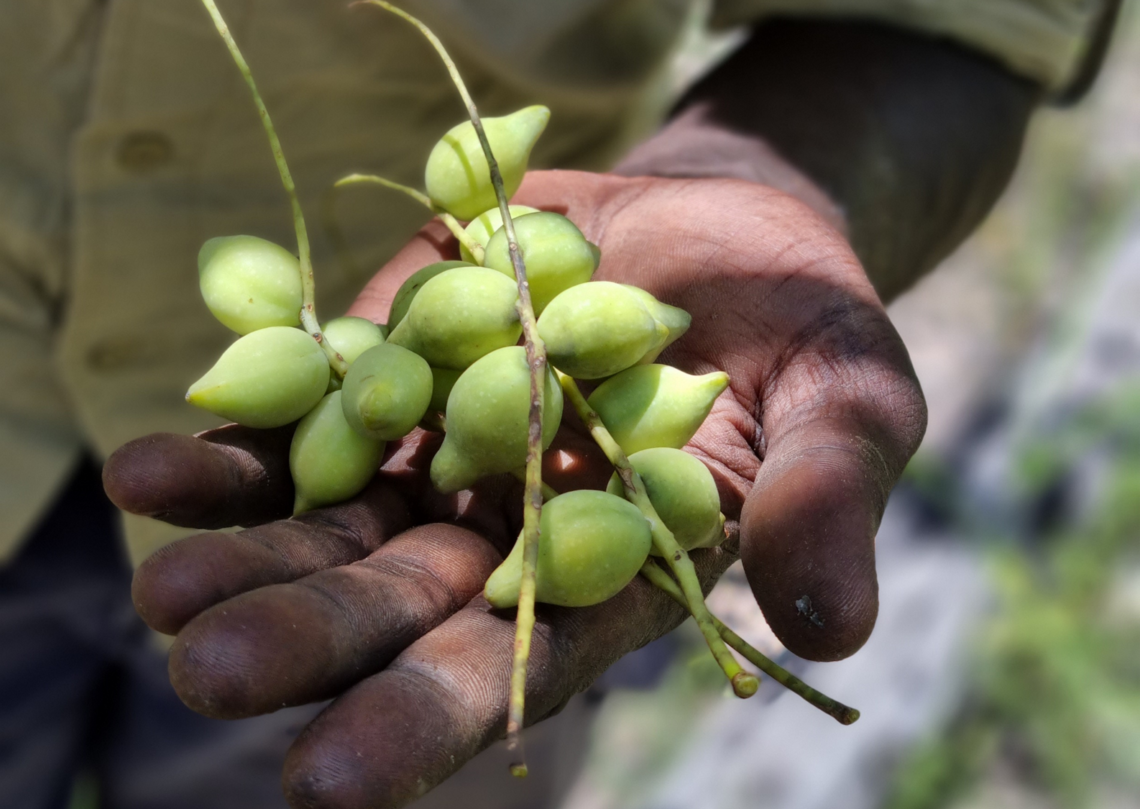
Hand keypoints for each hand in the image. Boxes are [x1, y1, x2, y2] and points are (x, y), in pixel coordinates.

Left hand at [104, 169, 924, 807]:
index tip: (330, 779)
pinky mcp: (396, 365)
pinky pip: (306, 415)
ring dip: (246, 561)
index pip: (521, 663)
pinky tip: (153, 472)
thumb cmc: (807, 324)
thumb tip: (834, 626)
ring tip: (164, 596)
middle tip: (212, 676)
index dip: (431, 716)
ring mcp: (441, 450)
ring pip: (331, 526)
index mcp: (614, 568)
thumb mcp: (850, 400)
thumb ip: (828, 500)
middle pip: (400, 603)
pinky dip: (234, 447)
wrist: (721, 220)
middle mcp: (511, 531)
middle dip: (311, 641)